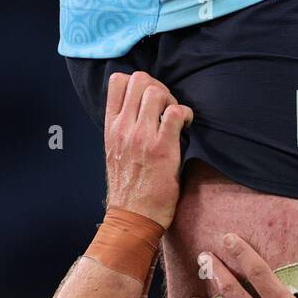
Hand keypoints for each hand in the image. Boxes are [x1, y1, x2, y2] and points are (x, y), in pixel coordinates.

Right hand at [103, 71, 192, 229]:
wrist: (132, 218)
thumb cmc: (127, 187)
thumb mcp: (114, 151)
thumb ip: (123, 127)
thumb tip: (138, 107)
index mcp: (111, 127)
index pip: (117, 81)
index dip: (137, 80)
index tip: (148, 96)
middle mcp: (123, 127)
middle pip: (139, 78)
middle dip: (157, 85)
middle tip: (165, 106)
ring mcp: (141, 136)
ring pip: (157, 91)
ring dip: (171, 99)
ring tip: (174, 117)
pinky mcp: (162, 148)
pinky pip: (176, 112)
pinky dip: (185, 114)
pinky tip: (186, 125)